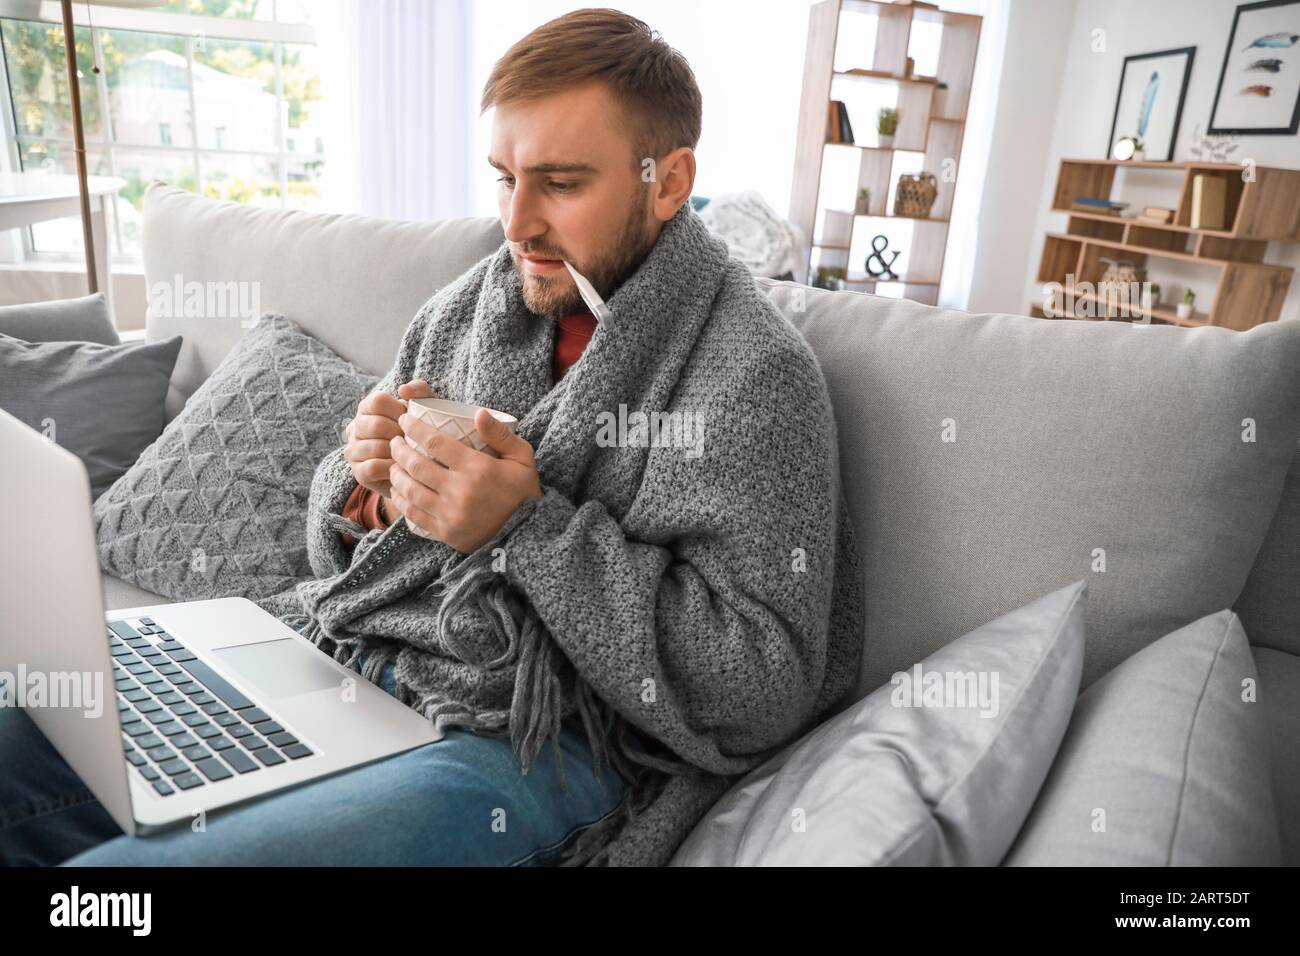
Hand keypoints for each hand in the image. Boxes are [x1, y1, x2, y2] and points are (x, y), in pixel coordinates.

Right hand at [343, 379, 435, 497]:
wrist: (419, 468)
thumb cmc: (419, 433)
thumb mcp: (424, 409)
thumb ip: (419, 391)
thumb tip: (403, 389)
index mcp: (368, 408)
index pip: (377, 401)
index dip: (399, 410)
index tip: (412, 420)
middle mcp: (355, 427)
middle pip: (376, 425)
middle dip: (401, 434)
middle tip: (415, 441)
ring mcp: (354, 450)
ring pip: (375, 447)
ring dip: (398, 453)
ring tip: (411, 455)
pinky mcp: (358, 472)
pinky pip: (373, 467)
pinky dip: (392, 468)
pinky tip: (404, 468)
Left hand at [388, 408, 542, 552]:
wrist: (527, 533)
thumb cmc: (523, 491)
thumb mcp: (523, 458)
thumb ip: (500, 434)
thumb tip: (478, 413)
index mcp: (478, 469)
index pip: (435, 442)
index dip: (414, 427)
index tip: (405, 419)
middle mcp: (461, 491)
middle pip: (416, 464)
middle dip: (399, 449)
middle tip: (395, 440)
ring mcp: (451, 514)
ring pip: (410, 489)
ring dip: (396, 473)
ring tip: (394, 463)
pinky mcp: (445, 532)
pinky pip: (413, 513)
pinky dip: (400, 499)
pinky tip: (397, 489)